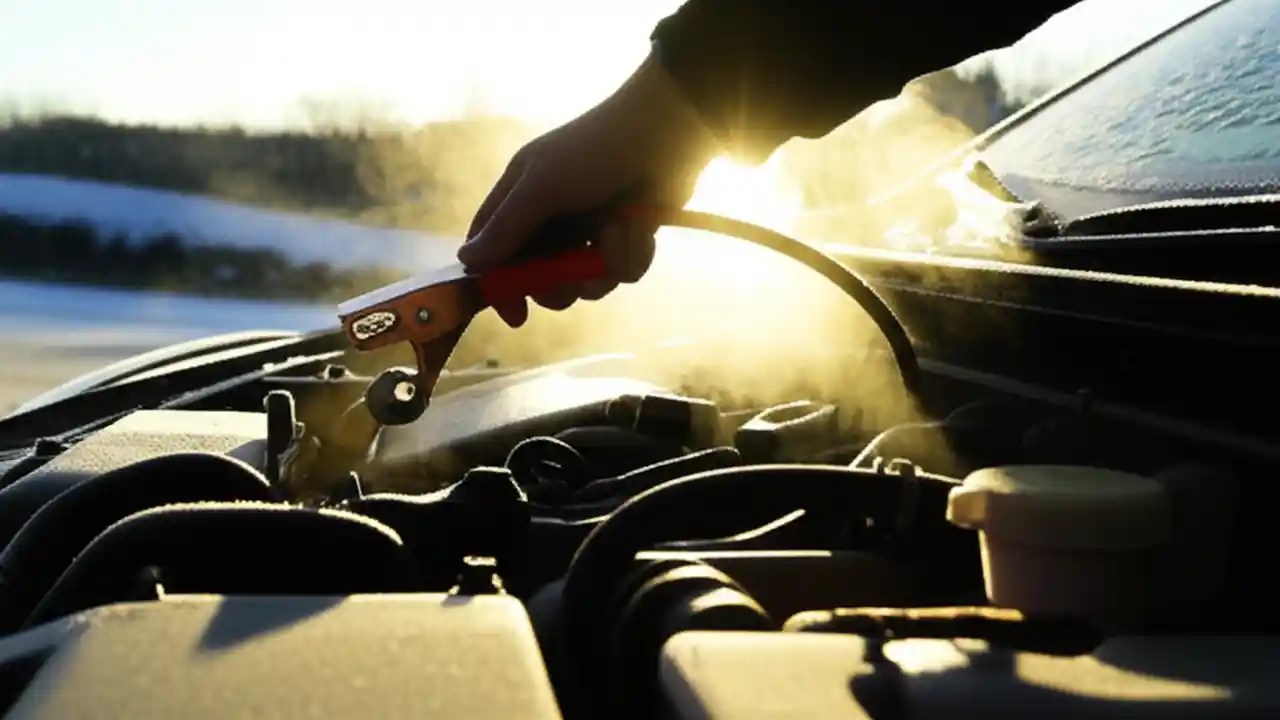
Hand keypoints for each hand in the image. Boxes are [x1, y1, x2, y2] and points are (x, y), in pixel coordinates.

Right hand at [459, 53, 718, 326]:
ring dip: (604, 266)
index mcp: (521, 195)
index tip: (515, 314)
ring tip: (617, 234)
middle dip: (561, 283)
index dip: (499, 283)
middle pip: (540, 276)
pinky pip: (622, 270)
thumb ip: (506, 228)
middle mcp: (552, 215)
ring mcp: (590, 228)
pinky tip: (641, 229)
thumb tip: (467, 262)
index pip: (493, 248)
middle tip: (575, 279)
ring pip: (586, 280)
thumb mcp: (542, 187)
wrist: (666, 132)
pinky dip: (633, 254)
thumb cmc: (595, 151)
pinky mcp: (625, 235)